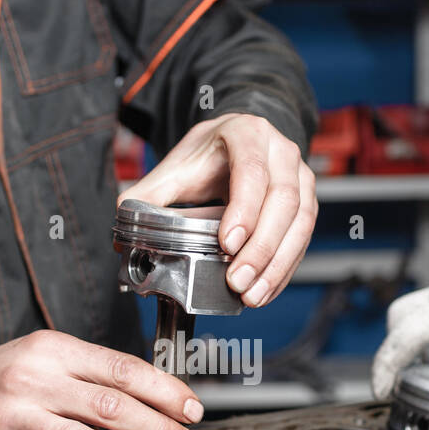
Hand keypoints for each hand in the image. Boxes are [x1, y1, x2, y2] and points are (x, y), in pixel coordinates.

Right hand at [0, 330, 204, 429]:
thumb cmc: (17, 377)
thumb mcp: (56, 356)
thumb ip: (102, 372)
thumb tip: (162, 396)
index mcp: (55, 349)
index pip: (123, 370)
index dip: (165, 392)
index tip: (189, 409)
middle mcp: (34, 380)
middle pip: (113, 407)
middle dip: (158, 429)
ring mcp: (17, 417)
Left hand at [121, 112, 316, 306]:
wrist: (240, 140)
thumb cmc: (211, 154)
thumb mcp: (176, 166)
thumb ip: (147, 195)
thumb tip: (121, 231)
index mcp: (247, 135)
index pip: (252, 171)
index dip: (244, 210)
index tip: (227, 244)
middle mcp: (281, 152)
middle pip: (283, 202)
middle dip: (261, 248)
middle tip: (236, 281)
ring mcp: (300, 177)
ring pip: (300, 223)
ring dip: (277, 264)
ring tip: (251, 295)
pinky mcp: (307, 203)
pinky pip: (302, 239)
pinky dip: (284, 269)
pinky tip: (264, 290)